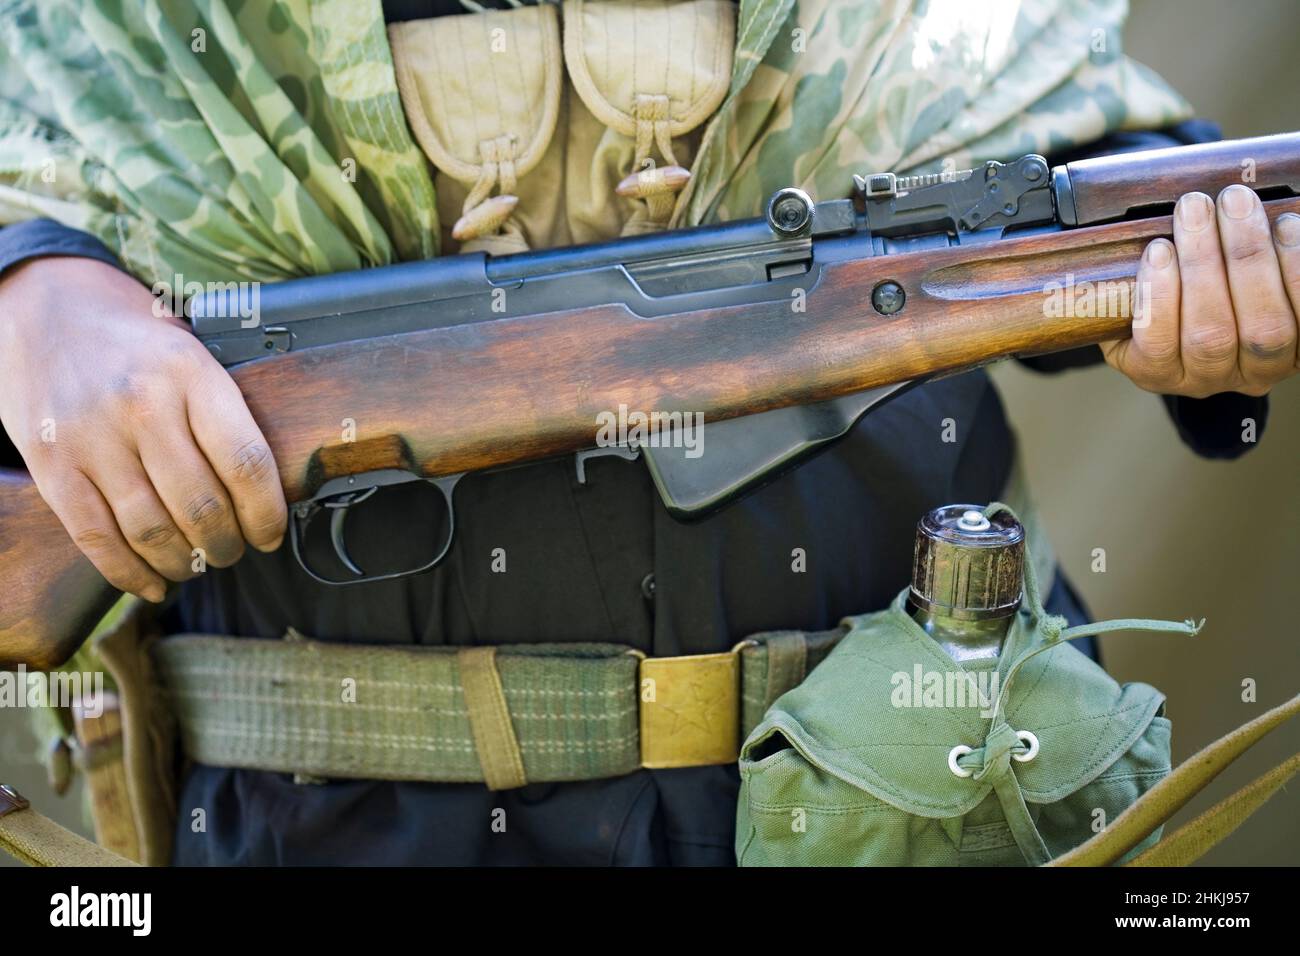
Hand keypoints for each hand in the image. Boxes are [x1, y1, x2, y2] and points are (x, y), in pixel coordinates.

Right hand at [0, 257, 286, 600]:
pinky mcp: (48, 461)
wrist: (43, 303)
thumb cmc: (133, 337)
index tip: (271, 536)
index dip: (267, 515)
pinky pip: (94, 536)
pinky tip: (151, 582)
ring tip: (197, 565)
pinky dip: (128, 571)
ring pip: (151, 530)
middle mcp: (143, 405)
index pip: (246, 463)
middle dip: (227, 546)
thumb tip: (269, 489)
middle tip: (233, 553)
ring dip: (183, 563)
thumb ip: (224, 411)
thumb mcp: (191, 351)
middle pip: (202, 507)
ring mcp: (91, 435)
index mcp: (191, 375)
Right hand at [1103, 186, 1299, 397]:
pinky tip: (1283, 226)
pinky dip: (1295, 266)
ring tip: (1238, 204)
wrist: (1217, 315)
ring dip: (1250, 258)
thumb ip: (1120, 284)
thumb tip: (1111, 240)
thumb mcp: (1127, 301)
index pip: (1156, 348)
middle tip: (1196, 206)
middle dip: (1204, 264)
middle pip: (1211, 335)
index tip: (1157, 247)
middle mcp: (1209, 380)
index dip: (1158, 298)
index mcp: (1156, 373)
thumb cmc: (1165, 297)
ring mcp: (1259, 368)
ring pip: (1264, 327)